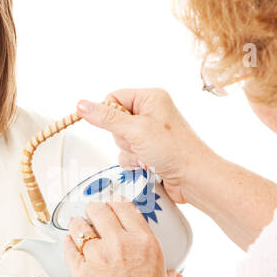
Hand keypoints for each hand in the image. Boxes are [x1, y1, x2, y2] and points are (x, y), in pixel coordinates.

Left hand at [62, 200, 176, 276]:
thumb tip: (174, 276)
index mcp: (145, 243)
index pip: (126, 208)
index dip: (116, 203)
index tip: (112, 204)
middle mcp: (121, 244)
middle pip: (100, 211)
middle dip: (95, 210)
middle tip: (92, 212)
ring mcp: (98, 256)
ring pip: (81, 227)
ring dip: (79, 224)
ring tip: (78, 225)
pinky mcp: (80, 272)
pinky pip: (69, 249)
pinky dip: (68, 243)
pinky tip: (69, 242)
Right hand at [75, 89, 214, 205]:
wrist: (194, 178)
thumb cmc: (175, 151)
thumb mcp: (135, 130)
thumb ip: (106, 118)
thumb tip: (82, 105)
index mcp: (151, 97)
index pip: (113, 97)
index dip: (109, 114)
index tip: (118, 128)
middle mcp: (151, 112)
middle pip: (114, 121)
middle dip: (122, 138)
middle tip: (140, 144)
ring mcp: (150, 133)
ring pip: (119, 140)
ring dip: (129, 152)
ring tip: (147, 156)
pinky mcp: (150, 150)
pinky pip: (127, 154)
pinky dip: (133, 162)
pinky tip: (148, 165)